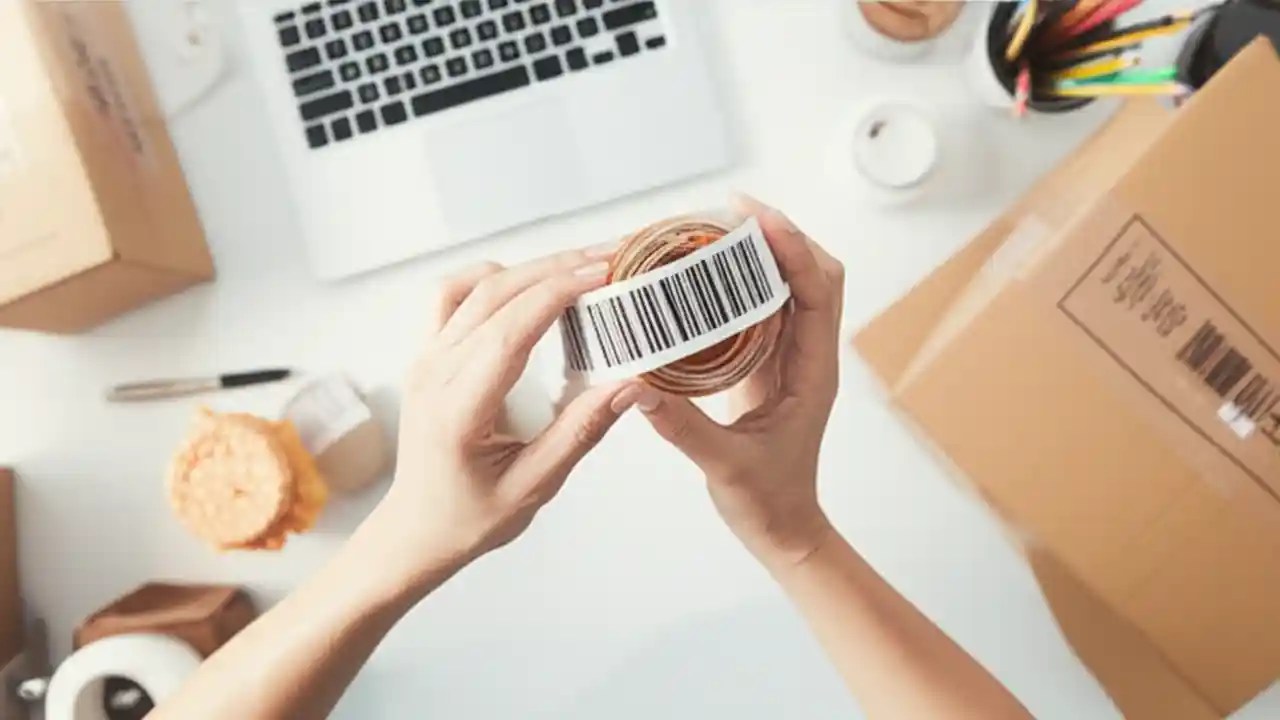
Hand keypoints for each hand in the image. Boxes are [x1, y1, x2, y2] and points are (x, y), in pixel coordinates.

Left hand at [367, 247, 646, 588]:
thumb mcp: (533, 487)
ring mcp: (425, 359)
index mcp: (458, 408)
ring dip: (528, 269)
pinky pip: (452, 296)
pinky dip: (492, 279)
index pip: (510, 328)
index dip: (559, 292)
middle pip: (495, 294)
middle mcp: (434, 373)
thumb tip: (629, 386)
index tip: (604, 272)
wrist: (417, 529)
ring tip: (578, 267)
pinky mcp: (427, 355)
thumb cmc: (469, 517)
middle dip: (557, 268)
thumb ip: (580, 432)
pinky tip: (528, 285)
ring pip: (473, 287)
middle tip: (610, 257)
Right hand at [637, 196, 844, 569]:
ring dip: (765, 253)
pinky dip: (743, 283)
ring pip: (792, 288)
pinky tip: (705, 275)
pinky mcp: (767, 367)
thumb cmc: (768, 503)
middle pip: (814, 275)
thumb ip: (682, 428)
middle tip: (731, 212)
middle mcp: (808, 357)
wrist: (783, 529)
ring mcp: (789, 360)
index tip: (754, 218)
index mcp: (812, 373)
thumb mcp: (724, 466)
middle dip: (781, 236)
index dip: (791, 248)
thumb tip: (637, 387)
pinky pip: (763, 310)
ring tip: (716, 229)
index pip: (816, 293)